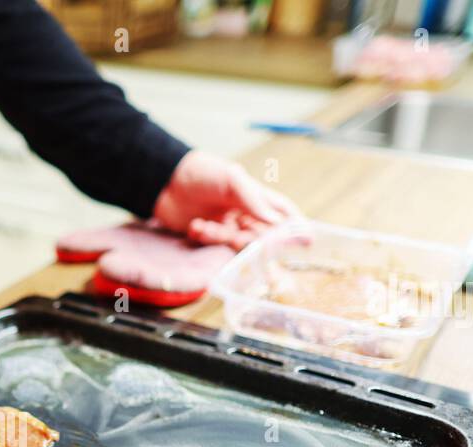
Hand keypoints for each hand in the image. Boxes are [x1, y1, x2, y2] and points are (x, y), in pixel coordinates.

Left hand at [152, 151, 300, 249]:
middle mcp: (245, 214)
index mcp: (256, 197)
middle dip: (255, 242)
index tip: (307, 241)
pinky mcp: (209, 238)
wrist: (165, 180)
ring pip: (236, 244)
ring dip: (220, 237)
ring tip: (203, 224)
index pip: (283, 214)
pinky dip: (204, 238)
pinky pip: (214, 247)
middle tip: (241, 239)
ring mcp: (227, 227)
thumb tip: (276, 222)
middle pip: (262, 235)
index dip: (295, 227)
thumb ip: (253, 201)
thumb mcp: (232, 180)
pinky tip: (194, 225)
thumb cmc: (203, 173)